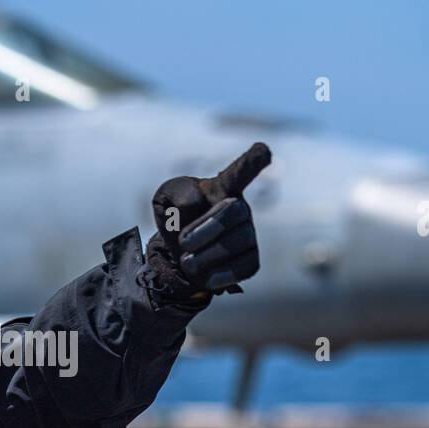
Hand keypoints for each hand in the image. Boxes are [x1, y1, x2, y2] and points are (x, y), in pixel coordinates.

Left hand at [150, 142, 270, 293]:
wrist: (179, 256)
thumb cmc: (176, 218)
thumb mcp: (165, 200)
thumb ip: (177, 192)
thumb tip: (199, 201)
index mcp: (223, 186)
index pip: (242, 170)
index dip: (253, 161)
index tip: (263, 151)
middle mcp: (241, 208)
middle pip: (233, 212)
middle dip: (206, 229)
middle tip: (183, 243)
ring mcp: (249, 234)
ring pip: (238, 242)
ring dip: (206, 255)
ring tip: (187, 261)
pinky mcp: (251, 261)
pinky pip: (243, 267)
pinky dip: (219, 274)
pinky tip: (204, 276)